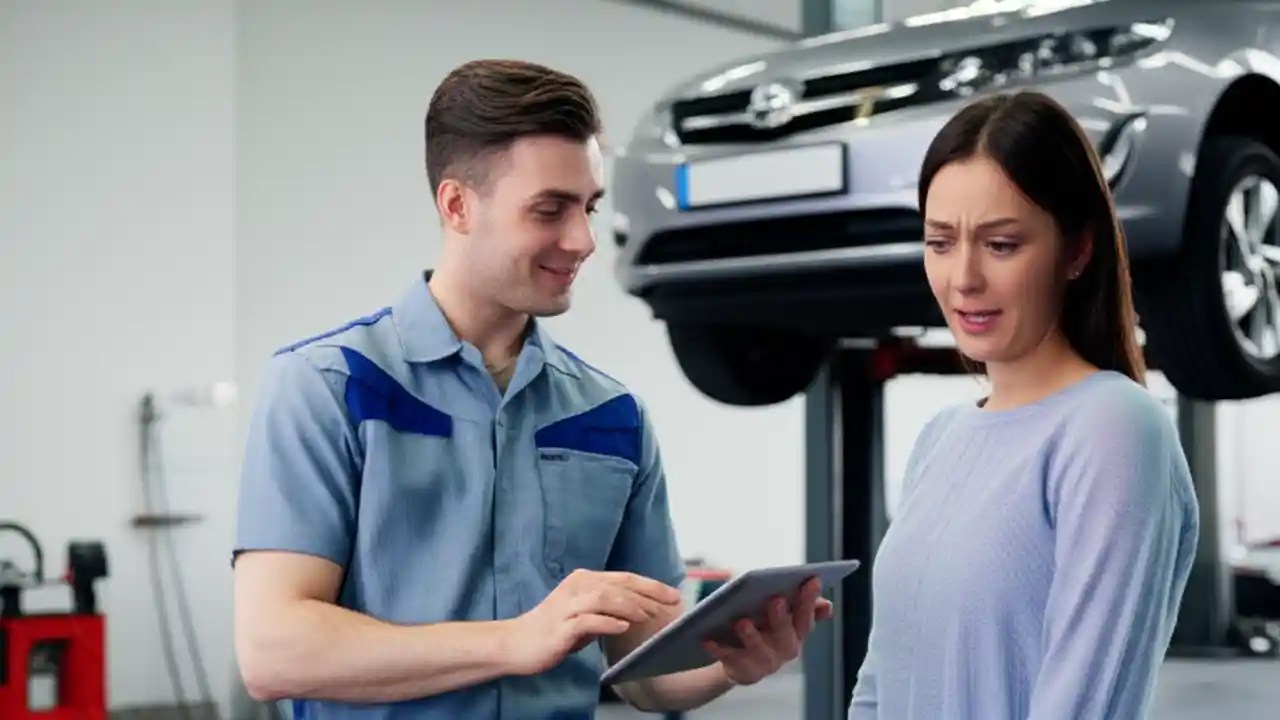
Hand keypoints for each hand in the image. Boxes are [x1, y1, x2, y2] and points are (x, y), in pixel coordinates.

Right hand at [504, 569, 681, 675]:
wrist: (516, 643)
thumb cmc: (553, 630)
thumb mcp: (585, 615)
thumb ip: (609, 609)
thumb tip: (642, 611)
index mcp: (584, 580)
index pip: (624, 578)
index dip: (651, 586)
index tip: (674, 596)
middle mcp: (576, 587)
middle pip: (619, 584)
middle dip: (648, 594)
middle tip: (670, 606)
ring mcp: (567, 606)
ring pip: (605, 598)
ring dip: (630, 606)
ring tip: (649, 616)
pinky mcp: (560, 626)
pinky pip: (587, 621)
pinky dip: (608, 623)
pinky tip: (623, 628)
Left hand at [702, 576, 832, 686]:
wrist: (742, 664)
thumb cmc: (767, 630)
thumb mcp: (785, 619)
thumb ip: (803, 609)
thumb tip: (827, 606)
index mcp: (796, 633)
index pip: (806, 617)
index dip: (810, 600)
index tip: (813, 579)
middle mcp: (784, 650)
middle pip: (785, 635)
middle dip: (781, 618)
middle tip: (775, 600)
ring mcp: (763, 662)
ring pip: (759, 650)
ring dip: (752, 636)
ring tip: (742, 622)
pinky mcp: (740, 669)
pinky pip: (728, 658)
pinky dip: (718, 649)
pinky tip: (708, 639)